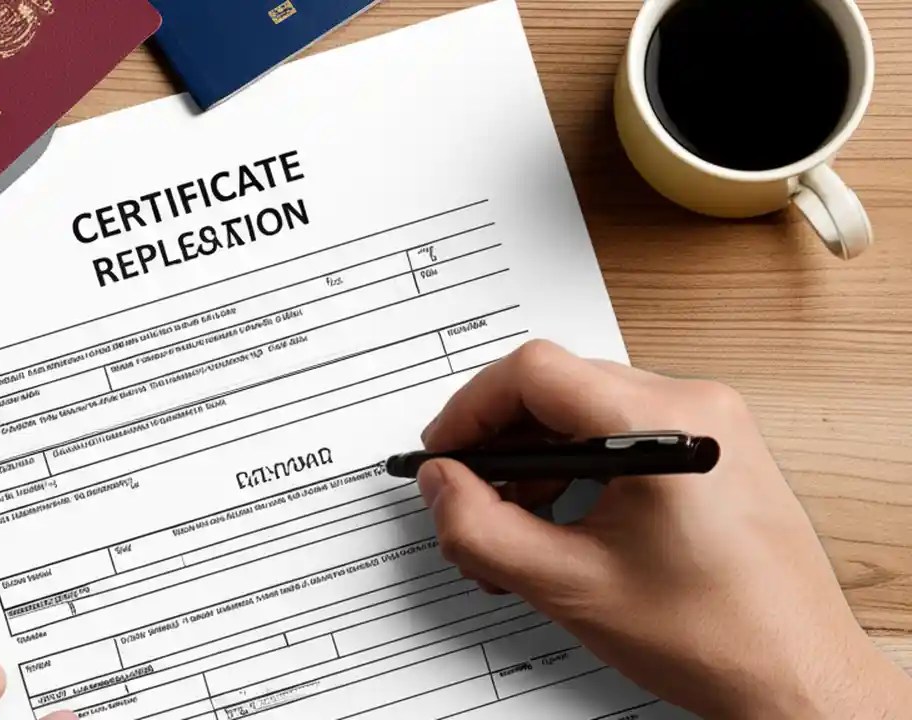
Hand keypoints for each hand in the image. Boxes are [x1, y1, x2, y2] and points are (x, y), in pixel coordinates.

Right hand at [418, 340, 911, 719]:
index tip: (444, 453)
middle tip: (467, 496)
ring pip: (584, 409)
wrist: (796, 677)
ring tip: (513, 524)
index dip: (471, 408)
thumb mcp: (570, 586)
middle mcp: (695, 406)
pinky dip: (574, 467)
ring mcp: (710, 424)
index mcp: (665, 424)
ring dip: (534, 459)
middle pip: (557, 386)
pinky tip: (558, 519)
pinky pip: (619, 431)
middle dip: (499, 443)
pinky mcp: (711, 448)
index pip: (536, 372)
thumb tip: (440, 484)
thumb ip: (482, 530)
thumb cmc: (716, 637)